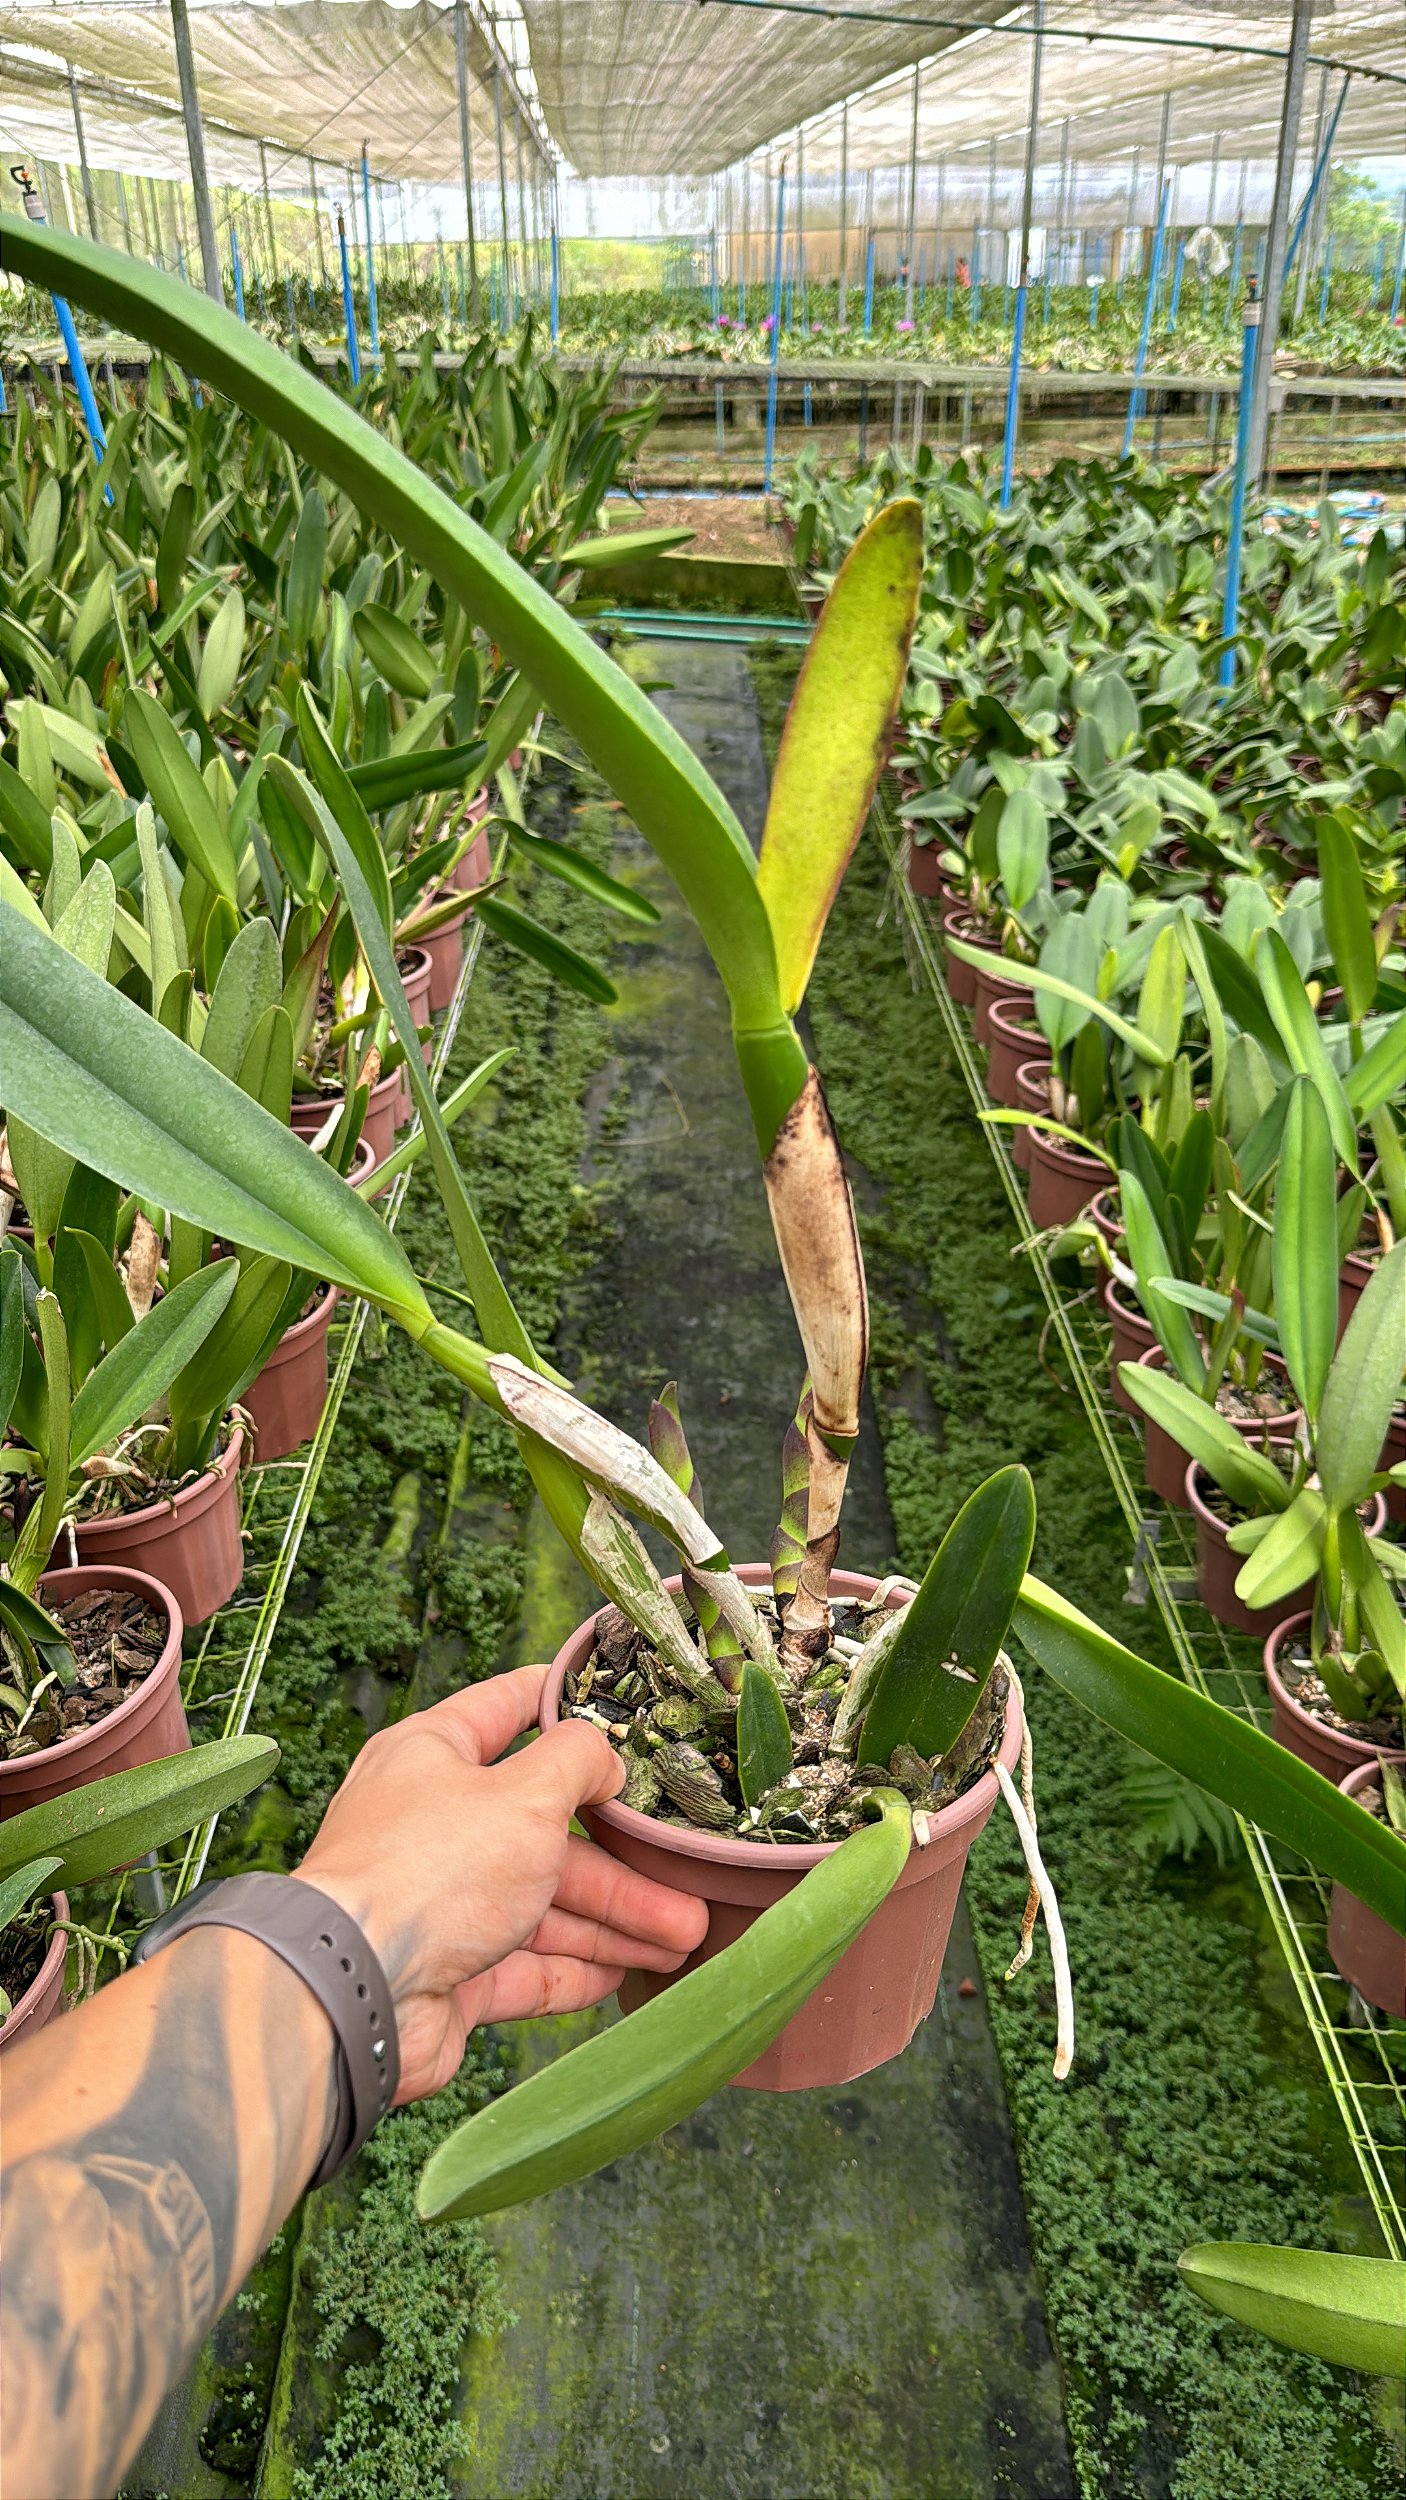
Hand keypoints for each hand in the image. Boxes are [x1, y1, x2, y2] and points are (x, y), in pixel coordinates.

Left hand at [293, 1664, 707, 2101]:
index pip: (506, 1709)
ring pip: (544, 1905)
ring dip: (615, 1921)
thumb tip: (604, 1755)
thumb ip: (577, 1762)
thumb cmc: (433, 1870)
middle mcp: (434, 1824)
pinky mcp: (448, 1973)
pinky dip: (572, 1969)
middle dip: (622, 1860)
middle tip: (685, 1879)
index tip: (616, 1699)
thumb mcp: (524, 1794)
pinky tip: (622, 1974)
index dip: (562, 1702)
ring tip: (683, 1939)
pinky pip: (523, 1966)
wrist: (356, 1992)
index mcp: (434, 1757)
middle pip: (545, 1831)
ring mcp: (440, 1904)